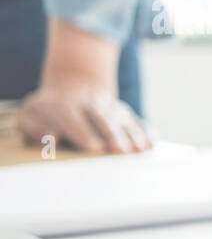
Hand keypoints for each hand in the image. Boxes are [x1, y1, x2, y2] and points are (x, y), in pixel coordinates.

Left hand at [17, 17, 152, 154]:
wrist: (71, 87)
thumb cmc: (47, 112)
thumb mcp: (31, 116)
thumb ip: (36, 127)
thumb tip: (53, 137)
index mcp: (62, 105)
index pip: (73, 118)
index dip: (84, 133)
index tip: (94, 148)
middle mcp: (89, 103)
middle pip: (102, 118)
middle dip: (113, 135)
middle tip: (121, 151)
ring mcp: (109, 106)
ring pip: (121, 118)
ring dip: (132, 134)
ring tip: (141, 149)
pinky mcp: (123, 111)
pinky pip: (136, 119)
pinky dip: (145, 129)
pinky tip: (153, 141)